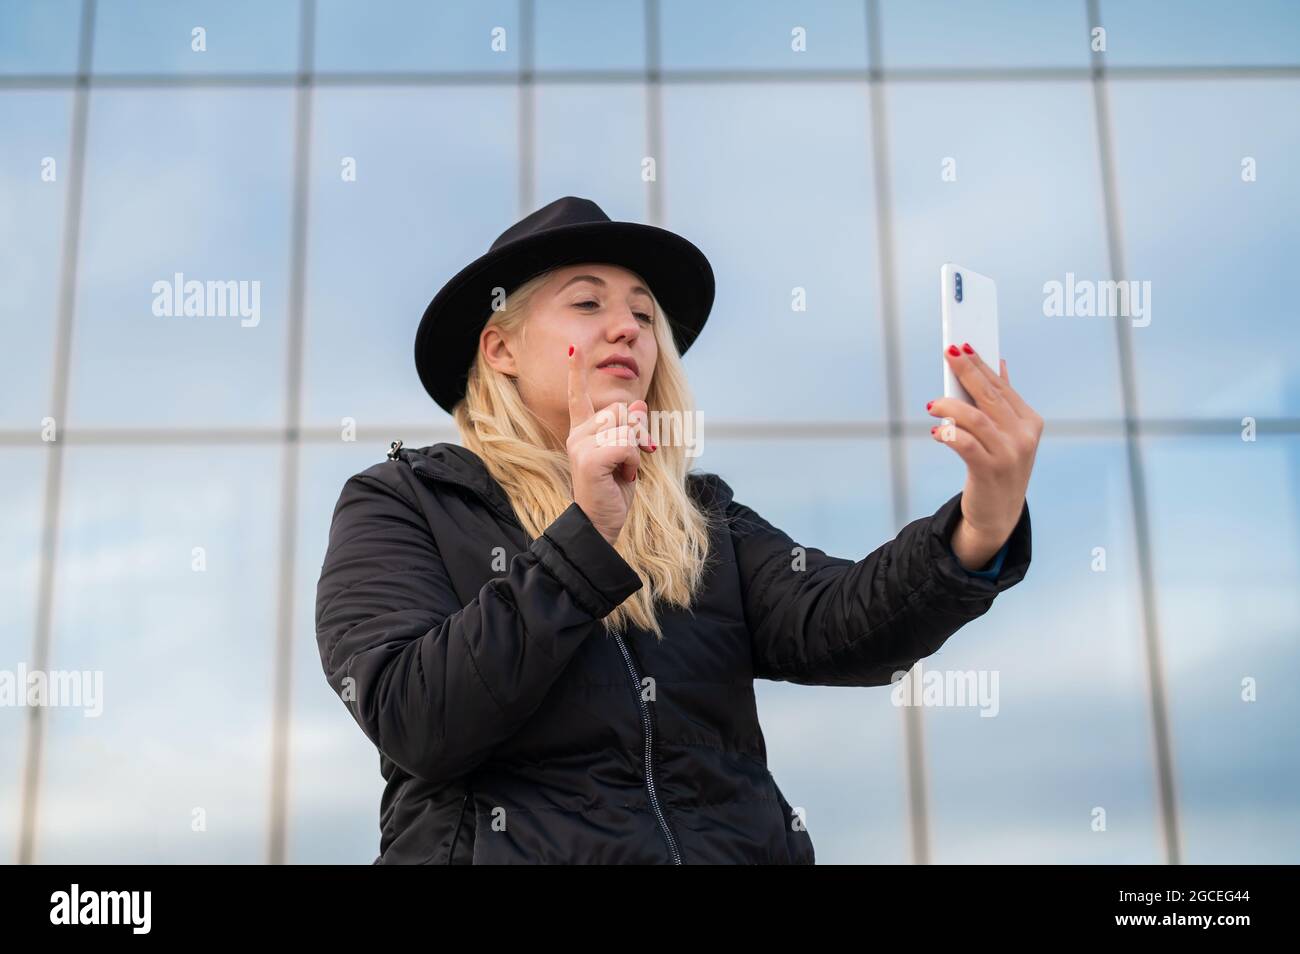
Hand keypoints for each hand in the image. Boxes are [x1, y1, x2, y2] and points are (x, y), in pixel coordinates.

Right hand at [566, 342, 656, 546]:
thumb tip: (637, 405)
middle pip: (619, 409)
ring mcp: (580, 445)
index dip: (576, 372)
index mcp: (582, 432)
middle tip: (630, 461)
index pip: (578, 396)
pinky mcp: (589, 457)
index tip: (574, 348)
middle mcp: (577, 435)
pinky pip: (626, 445)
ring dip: (635, 451)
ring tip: (622, 472)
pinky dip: (633, 462)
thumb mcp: (628, 454)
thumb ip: (631, 428)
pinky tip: (622, 477)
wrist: (600, 524)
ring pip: (626, 427)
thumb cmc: (613, 491)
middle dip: (636, 433)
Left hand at [926, 344, 1042, 569]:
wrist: (998, 514)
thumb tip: (998, 363)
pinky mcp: (990, 470)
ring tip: (932, 404)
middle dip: (968, 371)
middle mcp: (1023, 435)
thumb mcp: (1007, 435)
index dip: (981, 364)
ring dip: (951, 406)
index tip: (962, 345)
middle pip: (990, 396)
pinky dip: (949, 434)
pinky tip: (937, 433)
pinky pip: (966, 444)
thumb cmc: (997, 467)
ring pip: (976, 418)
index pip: (1002, 386)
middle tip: (949, 353)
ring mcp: (1009, 453)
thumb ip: (1003, 402)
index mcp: (1030, 422)